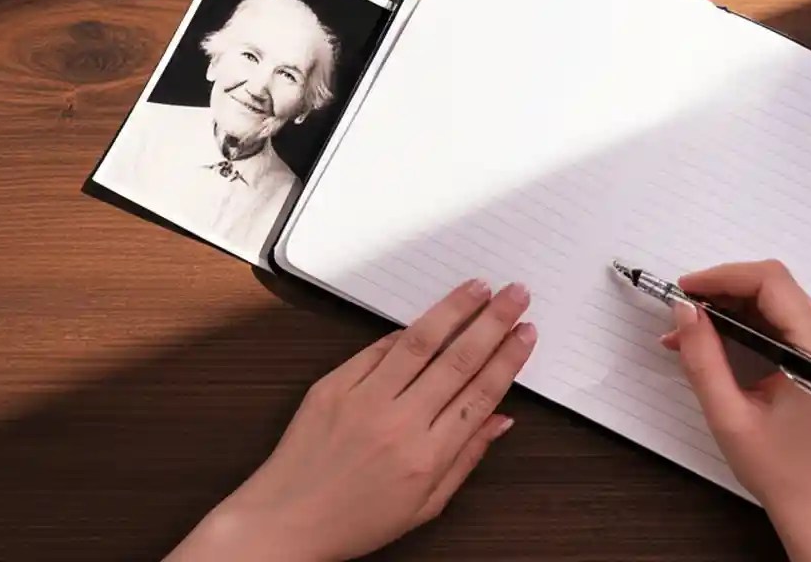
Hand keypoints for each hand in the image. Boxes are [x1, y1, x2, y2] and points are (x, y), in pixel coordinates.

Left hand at [166, 279, 537, 561]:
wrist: (284, 521)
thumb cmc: (354, 520)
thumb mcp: (426, 505)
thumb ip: (467, 458)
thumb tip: (500, 418)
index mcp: (426, 457)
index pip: (481, 393)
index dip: (509, 358)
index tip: (526, 333)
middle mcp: (398, 423)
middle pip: (459, 359)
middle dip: (494, 321)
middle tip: (516, 294)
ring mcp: (363, 400)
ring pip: (419, 342)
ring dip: (454, 309)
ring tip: (479, 288)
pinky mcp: (333, 386)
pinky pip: (377, 349)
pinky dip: (406, 331)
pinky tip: (430, 316)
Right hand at [661, 260, 810, 561]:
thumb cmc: (781, 469)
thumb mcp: (729, 415)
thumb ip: (703, 358)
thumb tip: (684, 311)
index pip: (770, 283)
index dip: (722, 277)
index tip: (684, 290)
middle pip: (773, 285)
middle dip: (721, 291)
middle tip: (680, 312)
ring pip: (774, 298)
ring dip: (729, 307)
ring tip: (687, 331)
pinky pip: (781, 318)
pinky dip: (744, 322)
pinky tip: (712, 339)